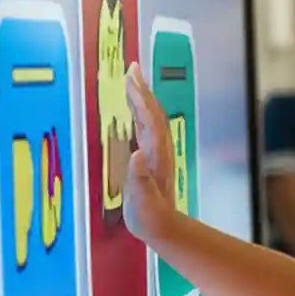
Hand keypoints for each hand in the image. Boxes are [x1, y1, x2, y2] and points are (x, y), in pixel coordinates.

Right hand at [124, 62, 175, 239]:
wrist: (162, 227)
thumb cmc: (150, 217)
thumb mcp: (142, 201)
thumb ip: (139, 179)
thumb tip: (136, 154)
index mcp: (156, 155)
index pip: (149, 119)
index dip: (141, 98)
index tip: (132, 77)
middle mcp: (159, 149)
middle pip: (152, 113)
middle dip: (142, 90)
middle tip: (131, 68)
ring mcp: (156, 152)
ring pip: (150, 118)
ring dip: (141, 98)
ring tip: (131, 80)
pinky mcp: (151, 158)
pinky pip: (145, 127)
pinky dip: (138, 112)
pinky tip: (133, 107)